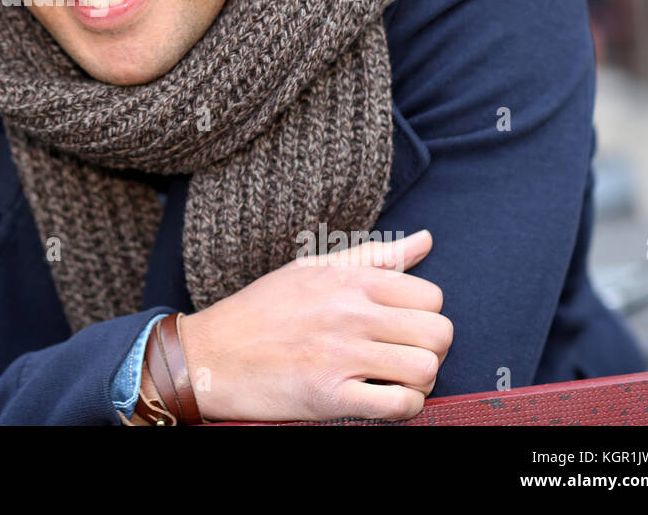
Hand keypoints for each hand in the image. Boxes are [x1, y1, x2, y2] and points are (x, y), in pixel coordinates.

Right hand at [175, 229, 452, 421]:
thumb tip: (425, 239)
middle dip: (431, 350)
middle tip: (403, 357)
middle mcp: (349, 313)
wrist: (208, 354)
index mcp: (349, 280)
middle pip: (438, 333)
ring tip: (394, 380)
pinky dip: (404, 408)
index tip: (402, 329)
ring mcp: (341, 355)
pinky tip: (382, 401)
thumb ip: (374, 256)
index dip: (425, 317)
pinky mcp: (330, 396)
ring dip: (419, 382)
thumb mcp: (312, 269)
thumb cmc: (260, 310)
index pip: (431, 295)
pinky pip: (400, 406)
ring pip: (425, 369)